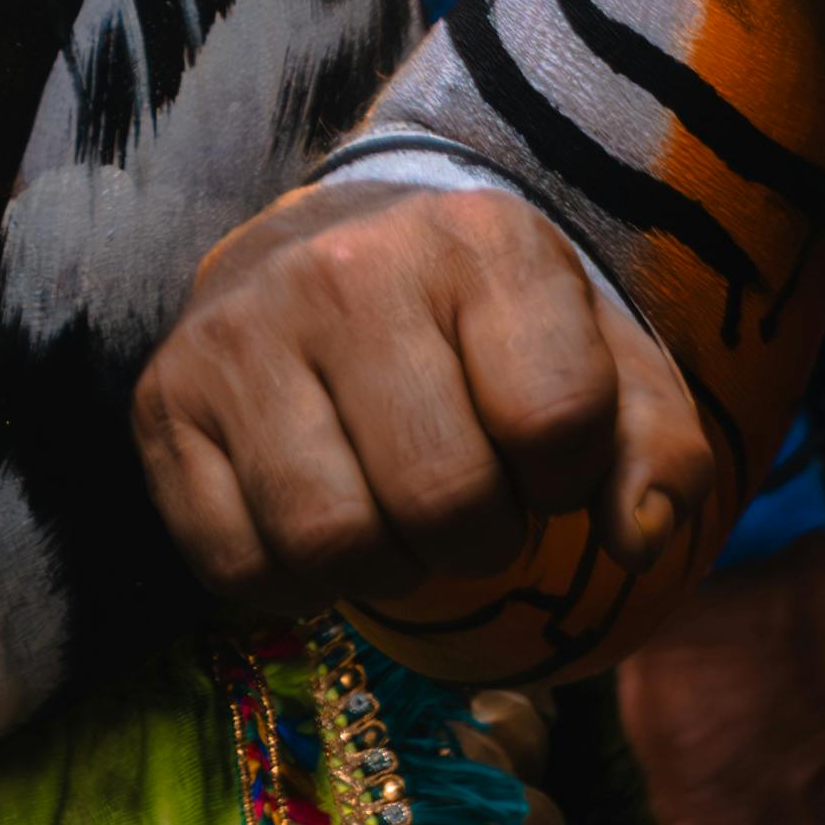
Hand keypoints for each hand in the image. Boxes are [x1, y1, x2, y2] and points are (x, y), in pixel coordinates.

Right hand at [134, 176, 722, 651]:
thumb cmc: (493, 337)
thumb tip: (639, 538)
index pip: (557, 423)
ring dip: (384, 566)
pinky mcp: (164, 396)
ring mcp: (238, 329)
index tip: (544, 454)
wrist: (340, 255)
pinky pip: (236, 567)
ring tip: (390, 509)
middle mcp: (344, 266)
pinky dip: (290, 583)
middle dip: (478, 536)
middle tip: (465, 496)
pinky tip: (313, 517)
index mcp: (476, 240)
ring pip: (331, 544)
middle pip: (443, 502)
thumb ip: (661, 451)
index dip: (569, 477)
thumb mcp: (606, 365)